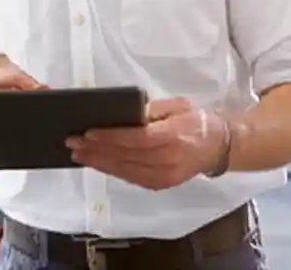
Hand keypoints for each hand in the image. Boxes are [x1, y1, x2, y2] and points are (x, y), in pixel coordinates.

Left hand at [66, 97, 228, 189]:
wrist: (217, 146)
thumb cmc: (195, 121)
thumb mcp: (178, 105)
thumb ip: (152, 109)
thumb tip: (123, 113)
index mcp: (173, 136)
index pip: (136, 139)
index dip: (111, 137)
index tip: (89, 133)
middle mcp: (168, 160)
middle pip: (126, 157)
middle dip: (96, 150)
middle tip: (73, 142)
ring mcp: (164, 176)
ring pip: (125, 171)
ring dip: (99, 163)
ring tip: (78, 154)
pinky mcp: (160, 185)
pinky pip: (131, 178)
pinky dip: (112, 170)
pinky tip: (97, 163)